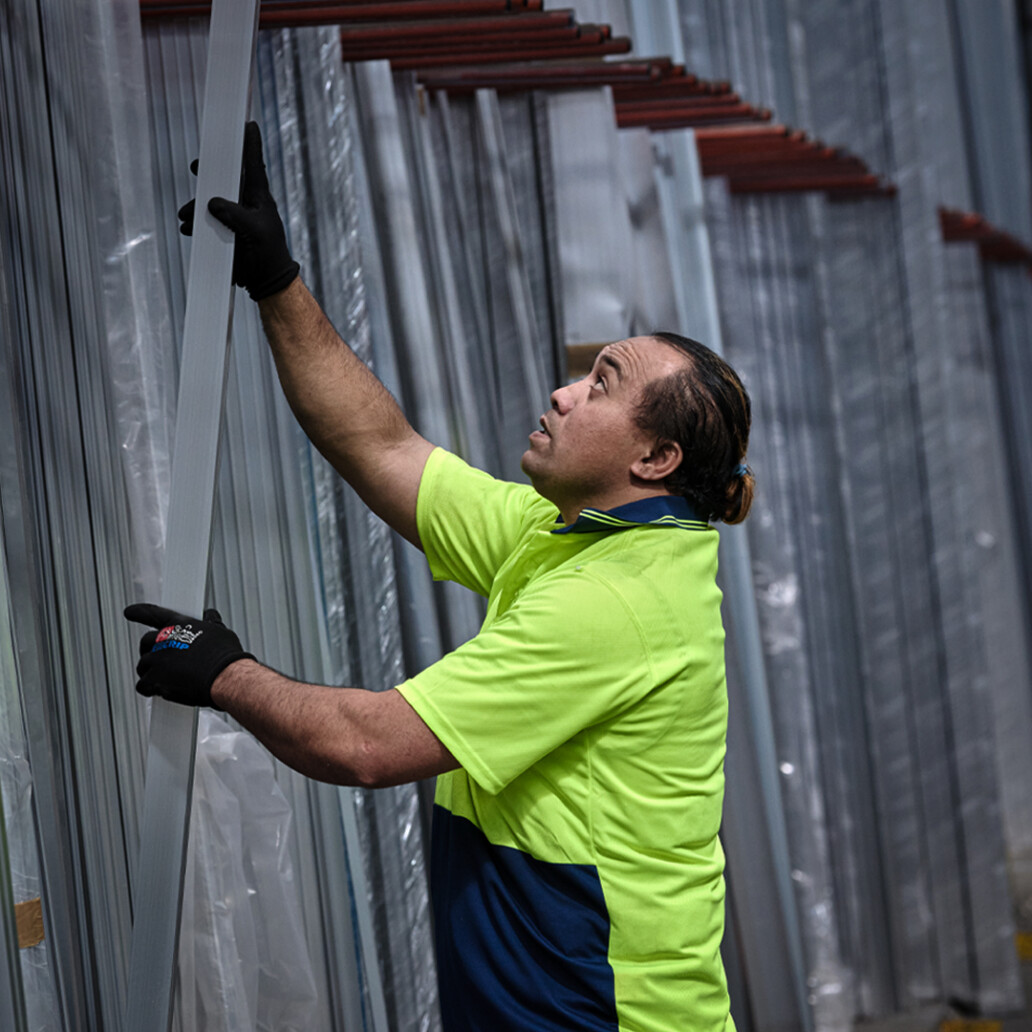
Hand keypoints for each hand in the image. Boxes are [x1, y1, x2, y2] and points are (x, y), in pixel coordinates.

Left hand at [124, 603, 253, 707]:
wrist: (225, 677)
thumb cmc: (225, 656)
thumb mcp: (220, 632)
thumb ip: (210, 622)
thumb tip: (210, 615)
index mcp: (178, 625)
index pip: (153, 613)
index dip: (139, 611)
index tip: (130, 611)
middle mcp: (164, 639)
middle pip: (146, 642)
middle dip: (150, 650)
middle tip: (160, 660)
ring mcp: (157, 659)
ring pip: (143, 665)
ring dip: (151, 672)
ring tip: (165, 678)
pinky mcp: (154, 679)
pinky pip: (143, 685)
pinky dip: (149, 689)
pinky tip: (160, 691)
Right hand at [177, 121, 299, 300]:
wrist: (265, 281)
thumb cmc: (268, 253)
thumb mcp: (254, 231)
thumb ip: (234, 214)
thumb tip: (211, 202)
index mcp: (258, 197)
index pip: (253, 165)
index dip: (251, 144)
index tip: (249, 124)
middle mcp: (246, 202)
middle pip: (226, 177)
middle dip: (209, 172)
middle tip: (196, 167)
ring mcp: (236, 216)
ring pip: (212, 201)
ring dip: (196, 207)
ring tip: (186, 217)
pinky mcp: (227, 230)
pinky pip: (207, 220)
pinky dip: (196, 223)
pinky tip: (188, 229)